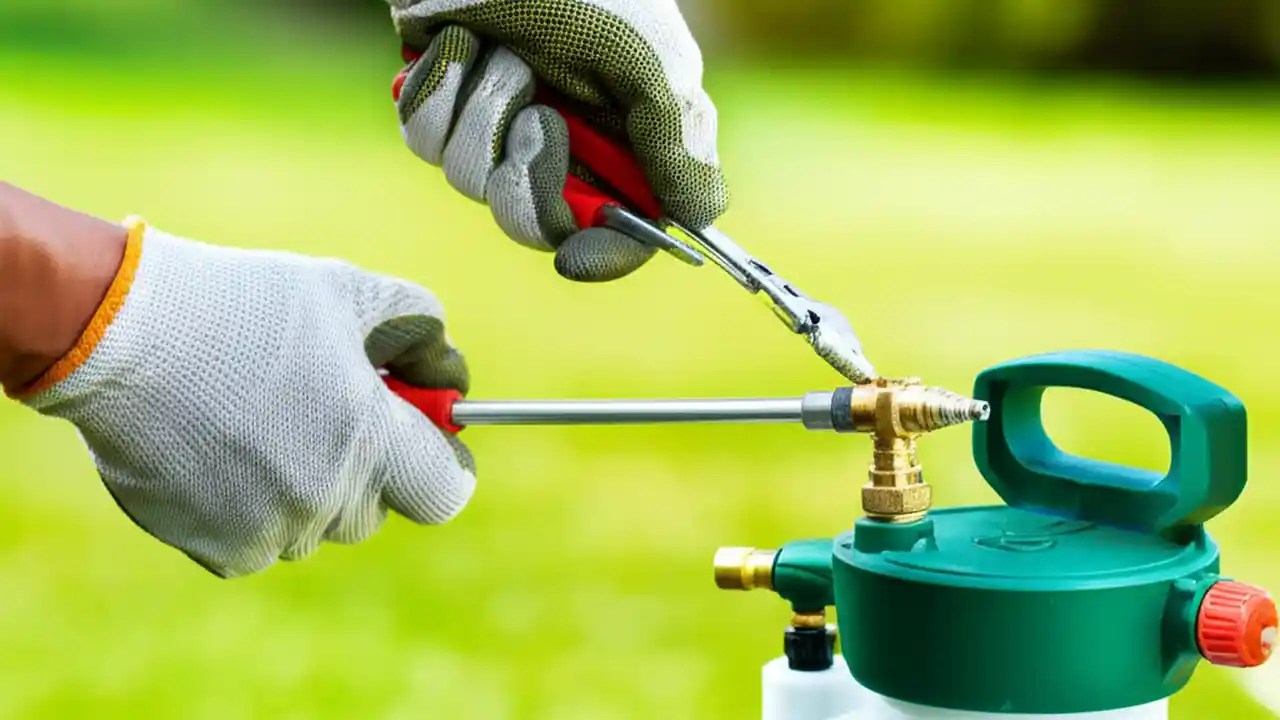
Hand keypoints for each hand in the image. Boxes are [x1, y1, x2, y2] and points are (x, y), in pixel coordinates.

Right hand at [17, 218, 474, 577]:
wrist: (120, 335)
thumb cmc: (243, 303)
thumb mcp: (348, 290)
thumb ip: (420, 328)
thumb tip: (452, 379)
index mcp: (370, 440)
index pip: (446, 492)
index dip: (442, 465)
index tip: (423, 441)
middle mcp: (326, 499)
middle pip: (378, 506)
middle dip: (366, 465)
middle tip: (324, 409)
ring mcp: (270, 532)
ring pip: (317, 525)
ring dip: (306, 486)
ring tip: (259, 418)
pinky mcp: (218, 550)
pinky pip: (261, 541)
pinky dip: (251, 506)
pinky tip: (220, 448)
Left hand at [389, 0, 727, 281]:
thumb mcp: (643, 57)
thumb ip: (673, 139)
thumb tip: (704, 215)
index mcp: (622, 138)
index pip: (622, 228)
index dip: (603, 253)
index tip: (574, 258)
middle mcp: (562, 141)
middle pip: (537, 221)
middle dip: (529, 175)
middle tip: (537, 120)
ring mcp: (498, 126)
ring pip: (472, 182)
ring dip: (483, 114)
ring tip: (501, 51)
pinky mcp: (444, 106)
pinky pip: (427, 142)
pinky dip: (440, 92)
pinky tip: (461, 42)